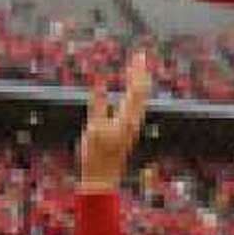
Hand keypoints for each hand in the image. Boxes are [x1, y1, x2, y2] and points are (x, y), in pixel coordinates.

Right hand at [77, 50, 151, 190]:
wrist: (101, 179)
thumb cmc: (95, 155)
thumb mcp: (92, 127)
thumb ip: (97, 103)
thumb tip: (99, 81)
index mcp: (126, 118)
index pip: (135, 89)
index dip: (136, 71)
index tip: (138, 55)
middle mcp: (133, 122)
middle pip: (141, 92)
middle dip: (140, 73)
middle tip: (139, 56)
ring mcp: (132, 127)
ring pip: (140, 100)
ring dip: (138, 83)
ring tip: (137, 69)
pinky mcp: (128, 131)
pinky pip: (136, 107)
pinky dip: (135, 94)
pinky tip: (131, 91)